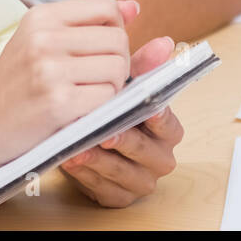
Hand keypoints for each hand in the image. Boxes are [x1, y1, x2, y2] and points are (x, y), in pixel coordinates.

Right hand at [0, 0, 134, 168]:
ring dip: (112, 87)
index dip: (116, 29)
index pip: (107, 6)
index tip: (100, 49)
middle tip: (95, 79)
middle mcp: (45, 37)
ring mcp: (50, 69)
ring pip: (117, 68)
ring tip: (86, 94)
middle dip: (118, 63)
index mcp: (42, 16)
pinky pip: (107, 97)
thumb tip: (135, 8)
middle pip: (118, 40)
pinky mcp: (57, 102)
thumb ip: (90, 25)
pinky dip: (102, 108)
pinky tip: (79, 110)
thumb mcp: (43, 42)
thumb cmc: (15, 85)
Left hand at [60, 35, 182, 206]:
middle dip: (125, 140)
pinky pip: (103, 189)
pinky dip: (86, 175)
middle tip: (105, 130)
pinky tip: (71, 160)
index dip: (156, 118)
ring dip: (100, 159)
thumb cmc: (108, 109)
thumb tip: (165, 42)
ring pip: (122, 172)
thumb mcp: (123, 86)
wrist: (82, 137)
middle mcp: (159, 157)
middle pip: (146, 151)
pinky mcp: (116, 197)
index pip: (168, 124)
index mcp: (167, 130)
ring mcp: (139, 180)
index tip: (142, 109)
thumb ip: (141, 67)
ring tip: (79, 145)